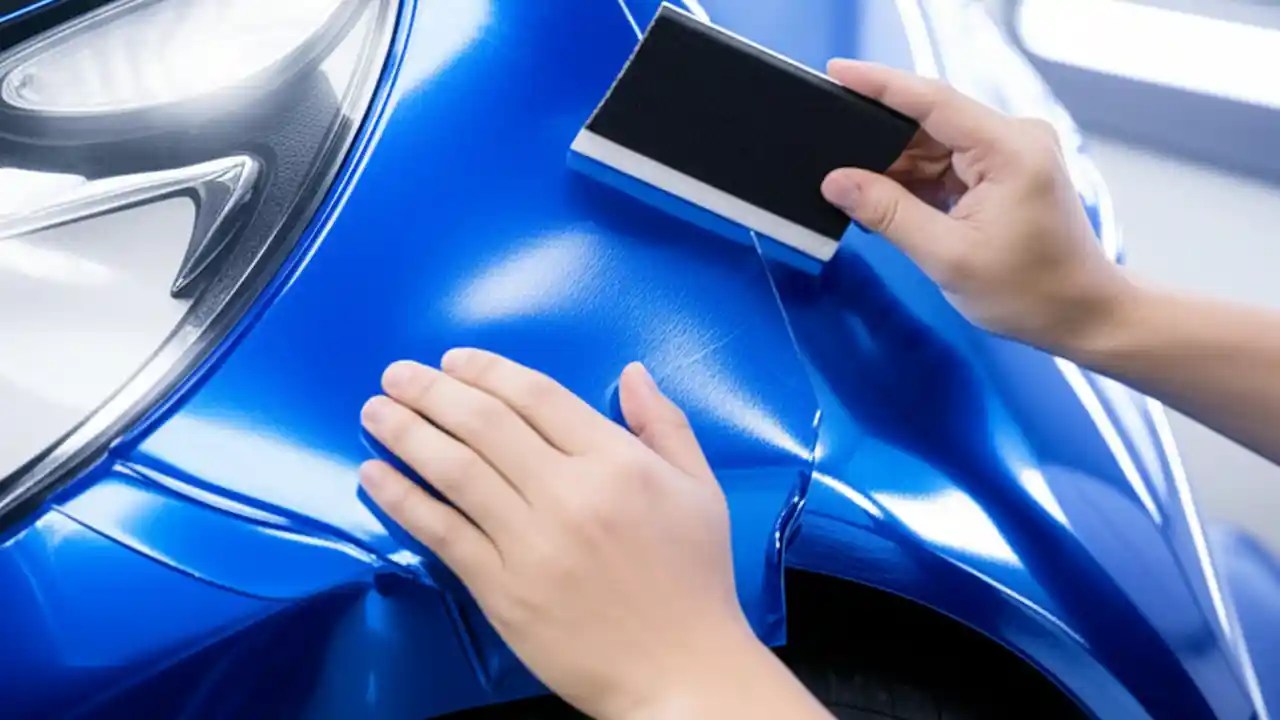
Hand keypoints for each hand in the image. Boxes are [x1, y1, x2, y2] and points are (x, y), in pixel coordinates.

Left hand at [358, 350, 827, 718]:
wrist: (680, 670)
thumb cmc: (693, 578)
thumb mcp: (700, 489)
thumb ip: (663, 424)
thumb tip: (631, 371)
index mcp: (617, 463)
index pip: (537, 396)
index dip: (487, 370)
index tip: (452, 359)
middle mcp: (568, 493)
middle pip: (485, 424)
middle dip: (432, 391)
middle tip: (395, 374)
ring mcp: (530, 543)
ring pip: (454, 471)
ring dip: (407, 433)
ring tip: (375, 410)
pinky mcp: (501, 589)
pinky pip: (442, 533)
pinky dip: (403, 499)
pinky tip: (376, 475)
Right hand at [821, 60, 1133, 355]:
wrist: (1082, 313)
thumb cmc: (1031, 292)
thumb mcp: (948, 257)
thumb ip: (888, 214)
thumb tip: (837, 182)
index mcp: (1010, 150)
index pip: (933, 101)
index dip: (879, 84)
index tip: (836, 73)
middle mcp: (1014, 138)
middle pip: (928, 121)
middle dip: (879, 140)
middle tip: (835, 163)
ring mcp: (1010, 152)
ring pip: (932, 144)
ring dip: (896, 168)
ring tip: (864, 199)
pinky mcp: (1003, 169)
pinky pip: (946, 162)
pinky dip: (916, 182)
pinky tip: (890, 204)